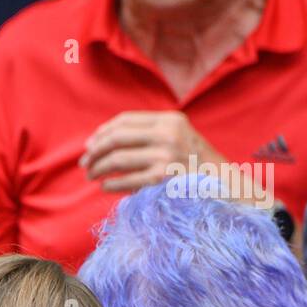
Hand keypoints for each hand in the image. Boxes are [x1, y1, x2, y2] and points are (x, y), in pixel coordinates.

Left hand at [80, 111, 226, 193]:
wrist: (223, 184)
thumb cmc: (194, 163)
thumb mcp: (178, 136)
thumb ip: (149, 133)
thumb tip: (102, 141)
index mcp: (169, 120)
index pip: (124, 121)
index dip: (102, 132)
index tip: (89, 145)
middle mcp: (168, 134)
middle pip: (116, 138)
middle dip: (94, 151)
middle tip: (84, 163)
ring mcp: (166, 156)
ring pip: (117, 159)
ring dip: (98, 169)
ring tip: (91, 176)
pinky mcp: (163, 179)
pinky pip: (126, 181)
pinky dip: (110, 184)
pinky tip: (105, 187)